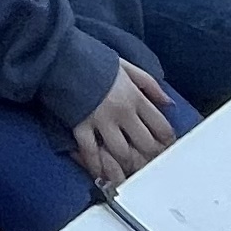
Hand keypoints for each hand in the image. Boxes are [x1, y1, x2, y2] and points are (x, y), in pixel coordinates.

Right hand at [67, 58, 179, 185]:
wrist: (62, 56)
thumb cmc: (94, 60)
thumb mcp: (127, 66)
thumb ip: (150, 85)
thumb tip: (169, 104)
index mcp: (135, 96)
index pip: (161, 126)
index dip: (167, 141)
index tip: (166, 147)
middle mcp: (122, 111)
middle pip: (145, 144)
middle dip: (151, 158)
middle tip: (151, 164)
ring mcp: (101, 121)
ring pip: (122, 153)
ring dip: (127, 165)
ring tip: (130, 171)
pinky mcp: (80, 126)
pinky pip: (91, 152)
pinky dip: (96, 166)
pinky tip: (101, 175)